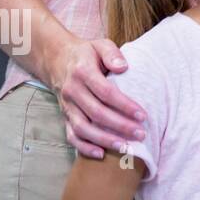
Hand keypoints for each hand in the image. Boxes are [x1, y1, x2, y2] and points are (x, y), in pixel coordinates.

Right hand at [48, 35, 146, 158]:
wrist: (57, 60)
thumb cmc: (86, 53)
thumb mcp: (100, 45)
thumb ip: (112, 53)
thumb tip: (124, 67)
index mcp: (83, 72)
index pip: (106, 92)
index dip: (124, 105)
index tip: (143, 115)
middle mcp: (73, 91)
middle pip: (96, 113)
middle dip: (120, 126)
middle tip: (140, 134)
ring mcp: (67, 106)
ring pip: (83, 128)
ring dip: (104, 140)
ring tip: (125, 147)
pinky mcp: (64, 116)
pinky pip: (71, 136)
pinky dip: (84, 147)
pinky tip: (101, 154)